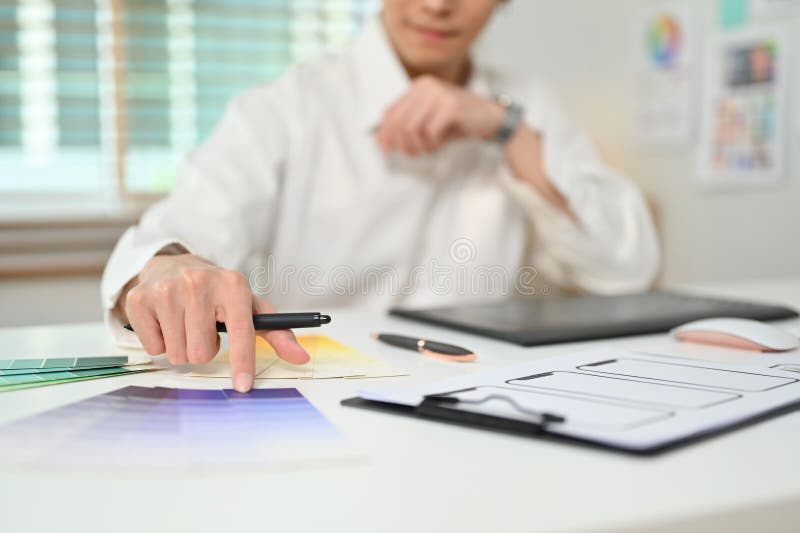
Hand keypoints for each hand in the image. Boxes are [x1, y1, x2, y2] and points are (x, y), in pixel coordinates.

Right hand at [118, 254, 309, 391]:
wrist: (173, 265)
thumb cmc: (218, 293)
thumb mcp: (248, 306)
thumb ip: (277, 333)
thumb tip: (302, 358)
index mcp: (233, 285)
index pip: (241, 333)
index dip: (242, 363)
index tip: (244, 387)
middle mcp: (199, 283)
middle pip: (203, 353)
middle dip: (204, 349)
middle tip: (203, 329)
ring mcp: (167, 290)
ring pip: (177, 354)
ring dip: (182, 347)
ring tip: (185, 324)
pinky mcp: (140, 300)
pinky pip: (153, 347)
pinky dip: (159, 342)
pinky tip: (165, 321)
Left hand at [376, 75, 504, 155]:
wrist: (490, 117)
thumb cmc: (458, 121)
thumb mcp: (428, 119)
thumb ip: (406, 124)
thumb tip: (380, 139)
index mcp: (418, 86)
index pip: (391, 112)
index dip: (385, 134)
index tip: (386, 149)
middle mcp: (426, 86)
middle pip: (399, 122)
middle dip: (403, 144)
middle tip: (414, 153)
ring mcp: (439, 94)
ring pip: (412, 129)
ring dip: (418, 146)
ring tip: (429, 149)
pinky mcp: (451, 106)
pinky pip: (430, 132)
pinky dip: (433, 144)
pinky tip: (439, 144)